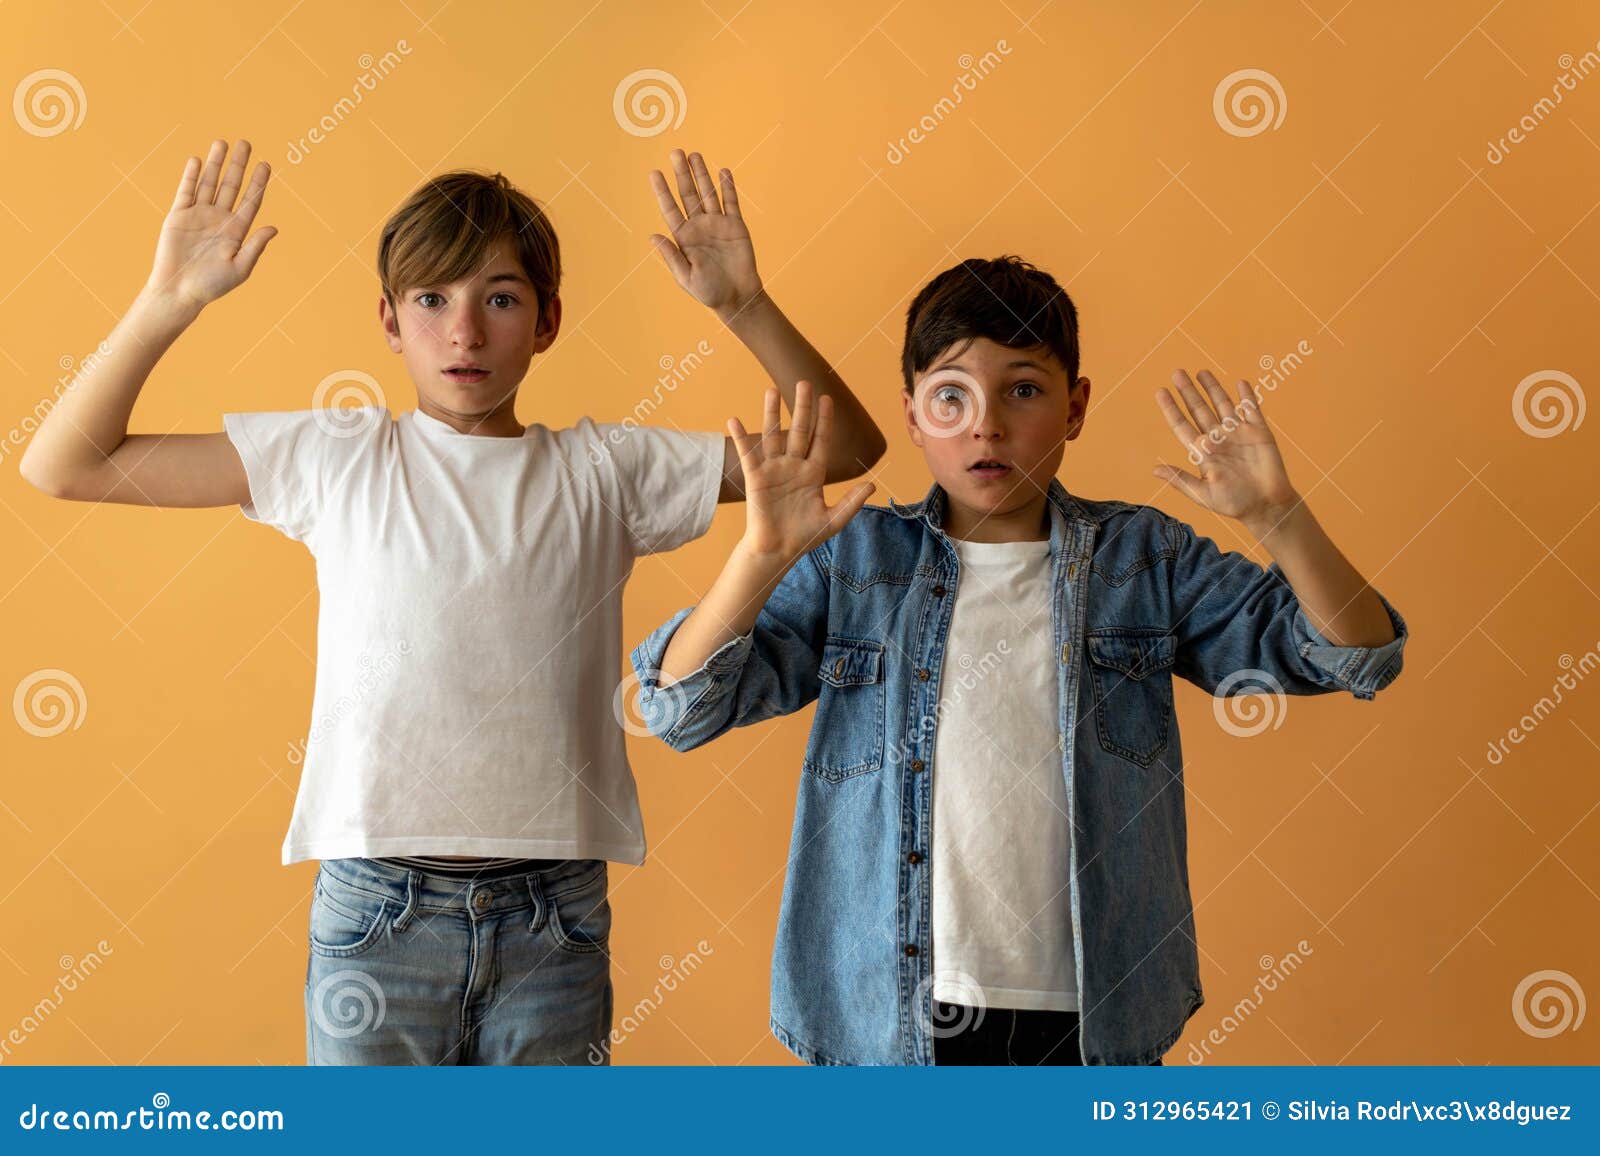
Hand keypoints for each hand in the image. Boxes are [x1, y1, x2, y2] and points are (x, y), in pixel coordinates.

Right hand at [144, 139, 276, 310]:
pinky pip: (186, 191)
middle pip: (232, 186)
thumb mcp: (240, 268)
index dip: (258, 182)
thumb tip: (273, 227)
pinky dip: (191, 175)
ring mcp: (198, 215)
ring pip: (209, 183)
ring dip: (216, 163)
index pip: (251, 201)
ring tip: (222, 142)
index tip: (265, 164)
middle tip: (246, 143)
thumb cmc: (211, 286)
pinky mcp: (179, 216)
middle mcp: (219, 219)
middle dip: (238, 165)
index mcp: (236, 231)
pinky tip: (197, 160)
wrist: (179, 291)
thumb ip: (255, 247)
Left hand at [648, 149, 761, 318]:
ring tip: (694, 155)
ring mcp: (718, 224)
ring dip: (702, 174)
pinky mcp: (736, 226)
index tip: (654, 173)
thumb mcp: (685, 277)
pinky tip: (722, 171)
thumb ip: (671, 256)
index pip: (670, 209)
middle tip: (675, 152)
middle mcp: (699, 226)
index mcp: (683, 238)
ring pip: (708, 194)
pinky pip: (731, 202)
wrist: (738, 297)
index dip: (662, 191)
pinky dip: (727, 187)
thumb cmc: (709, 292)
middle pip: (688, 195)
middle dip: (682, 174)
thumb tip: (653, 236)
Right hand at [730, 381, 874, 562]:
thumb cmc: (804, 536)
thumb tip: (872, 485)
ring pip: (773, 436)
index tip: (828, 399)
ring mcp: (774, 470)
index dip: (824, 420)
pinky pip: (749, 455)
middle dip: (802, 408)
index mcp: (813, 473)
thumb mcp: (833, 520)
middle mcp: (794, 466)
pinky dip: (741, 438)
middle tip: (804, 383)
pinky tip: (735, 420)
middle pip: (798, 431)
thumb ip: (851, 503)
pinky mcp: (756, 479)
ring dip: (772, 414)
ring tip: (771, 391)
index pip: (820, 440)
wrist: (778, 551)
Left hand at [1153, 369, 1299, 527]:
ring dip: (1213, 388)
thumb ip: (1180, 480)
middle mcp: (1217, 439)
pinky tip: (1240, 383)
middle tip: (1177, 373)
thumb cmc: (1234, 503)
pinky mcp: (1259, 432)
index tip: (1160, 391)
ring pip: (1222, 405)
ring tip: (1201, 372)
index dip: (1171, 409)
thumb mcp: (1203, 494)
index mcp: (1202, 452)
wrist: (1266, 506)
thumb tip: (1154, 470)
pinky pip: (1252, 410)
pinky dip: (1246, 396)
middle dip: (1188, 392)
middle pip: (1199, 410)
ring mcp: (1238, 433)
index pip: (1182, 425)